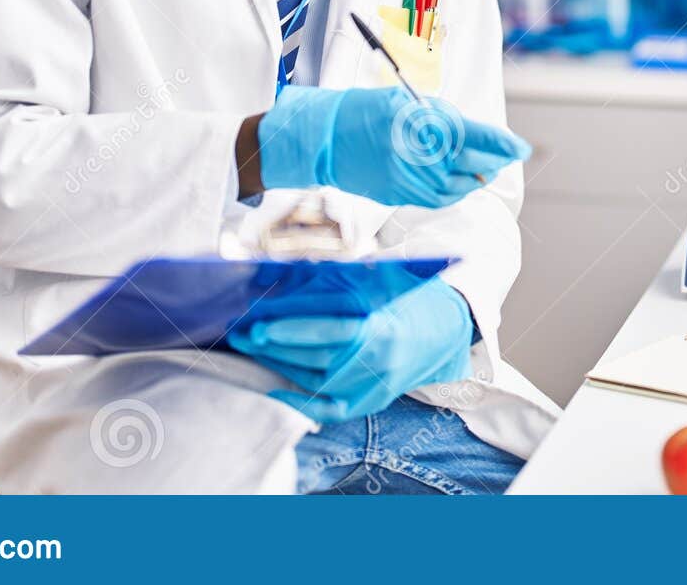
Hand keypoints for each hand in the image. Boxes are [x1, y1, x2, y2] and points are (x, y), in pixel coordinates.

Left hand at [227, 278, 473, 423]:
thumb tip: (285, 275)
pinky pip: (331, 411)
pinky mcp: (372, 402)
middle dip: (276, 346)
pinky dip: (301, 403)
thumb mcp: (379, 277)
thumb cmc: (406, 296)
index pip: (334, 331)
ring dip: (281, 364)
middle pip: (319, 358)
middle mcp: (382, 362)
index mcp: (386, 327)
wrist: (444, 330)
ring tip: (253, 347)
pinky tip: (275, 388)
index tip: (259, 323)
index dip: (294, 329)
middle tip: (242, 333)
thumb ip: (336, 277)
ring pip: (319, 381)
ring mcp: (377, 387)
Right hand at [254, 85, 529, 205]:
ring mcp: (406, 180)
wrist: (322, 138)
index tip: (520, 147)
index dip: (499, 143)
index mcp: (416, 126)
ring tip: (489, 166)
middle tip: (512, 153)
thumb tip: (468, 134)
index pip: (471, 137)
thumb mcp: (402, 101)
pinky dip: (456, 191)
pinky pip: (438, 197)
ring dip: (477, 176)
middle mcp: (414, 157)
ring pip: (457, 185)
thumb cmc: (362, 111)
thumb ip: (436, 117)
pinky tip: (464, 181)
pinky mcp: (399, 194)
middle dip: (494, 158)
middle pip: (469, 163)